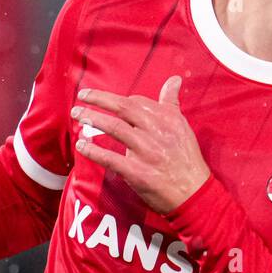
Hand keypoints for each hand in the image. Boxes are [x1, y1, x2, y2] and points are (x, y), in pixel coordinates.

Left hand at [72, 75, 210, 212]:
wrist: (194, 192)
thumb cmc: (187, 159)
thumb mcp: (183, 127)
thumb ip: (172, 103)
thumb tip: (174, 80)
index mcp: (167, 119)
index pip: (137, 102)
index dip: (117, 99)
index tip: (104, 99)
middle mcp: (156, 132)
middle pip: (123, 109)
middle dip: (99, 99)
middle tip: (82, 96)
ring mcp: (146, 152)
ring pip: (114, 128)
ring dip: (93, 119)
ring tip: (78, 114)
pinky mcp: (137, 172)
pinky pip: (110, 158)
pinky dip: (93, 151)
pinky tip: (81, 145)